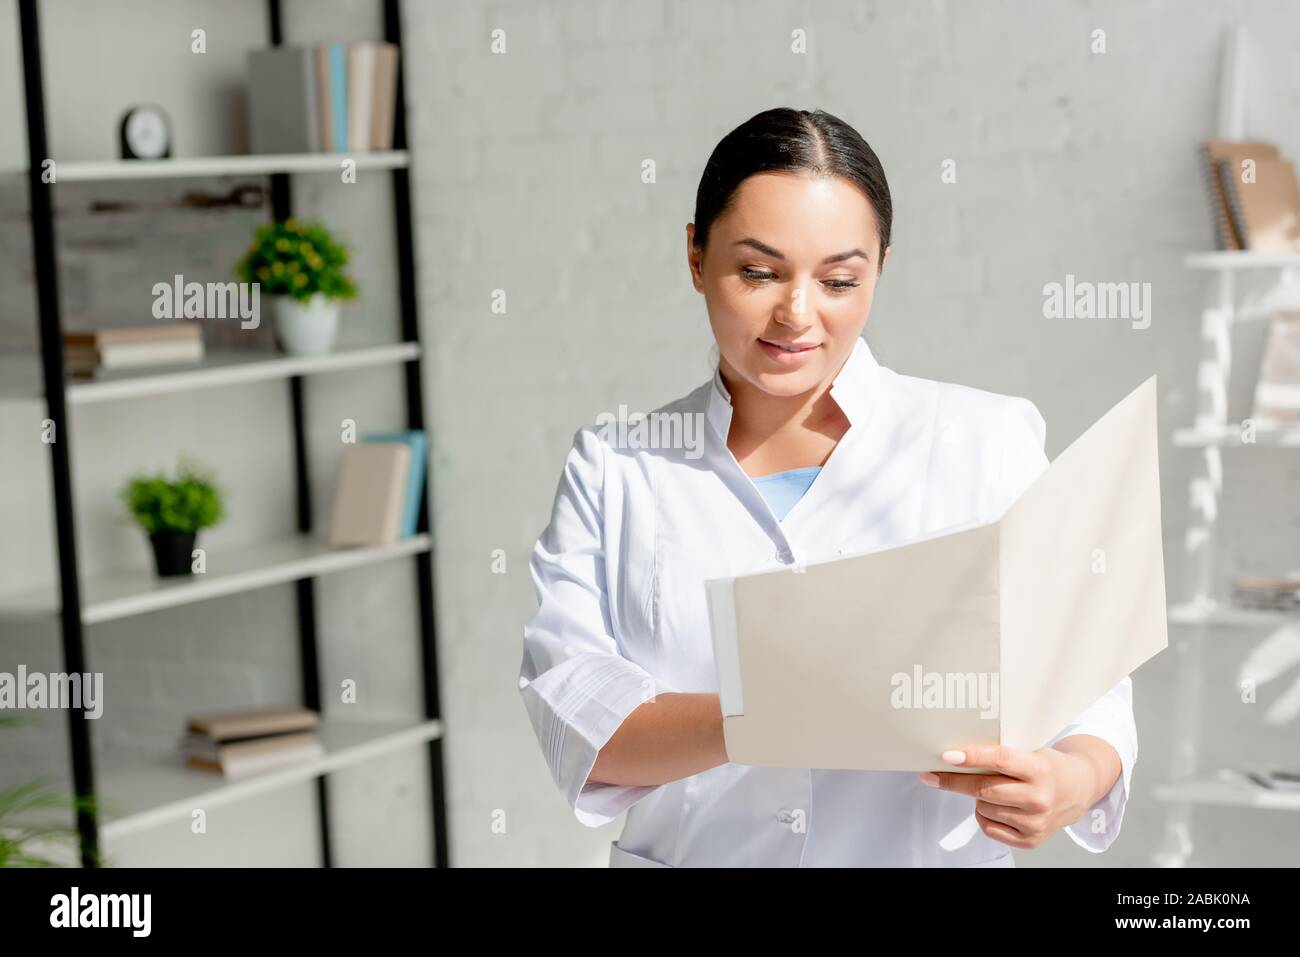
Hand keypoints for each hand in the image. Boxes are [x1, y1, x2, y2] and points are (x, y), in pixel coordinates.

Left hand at [916, 743, 1100, 849]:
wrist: (1077, 790)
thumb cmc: (1046, 767)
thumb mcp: (1030, 751)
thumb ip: (1000, 754)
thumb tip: (957, 756)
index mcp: (1039, 769)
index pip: (999, 760)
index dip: (971, 757)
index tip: (947, 756)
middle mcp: (1039, 797)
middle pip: (984, 789)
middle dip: (953, 781)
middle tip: (932, 775)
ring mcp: (1035, 822)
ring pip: (983, 808)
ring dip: (976, 798)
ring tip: (990, 789)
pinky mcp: (1030, 840)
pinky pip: (989, 828)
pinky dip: (983, 815)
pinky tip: (994, 806)